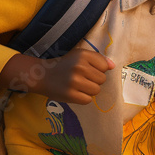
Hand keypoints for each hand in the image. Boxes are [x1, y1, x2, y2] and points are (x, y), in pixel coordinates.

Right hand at [0, 47, 114, 104]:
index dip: (98, 69)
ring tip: (79, 86)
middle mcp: (79, 67)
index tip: (88, 69)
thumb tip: (113, 66)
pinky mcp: (70, 95)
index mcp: (82, 55)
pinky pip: (88, 100)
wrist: (42, 76)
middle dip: (94, 80)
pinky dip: (83, 98)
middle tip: (82, 78)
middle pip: (102, 79)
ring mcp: (74, 82)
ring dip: (90, 90)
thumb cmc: (64, 65)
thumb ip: (98, 59)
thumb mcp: (79, 56)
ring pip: (96, 90)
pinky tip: (75, 92)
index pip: (105, 66)